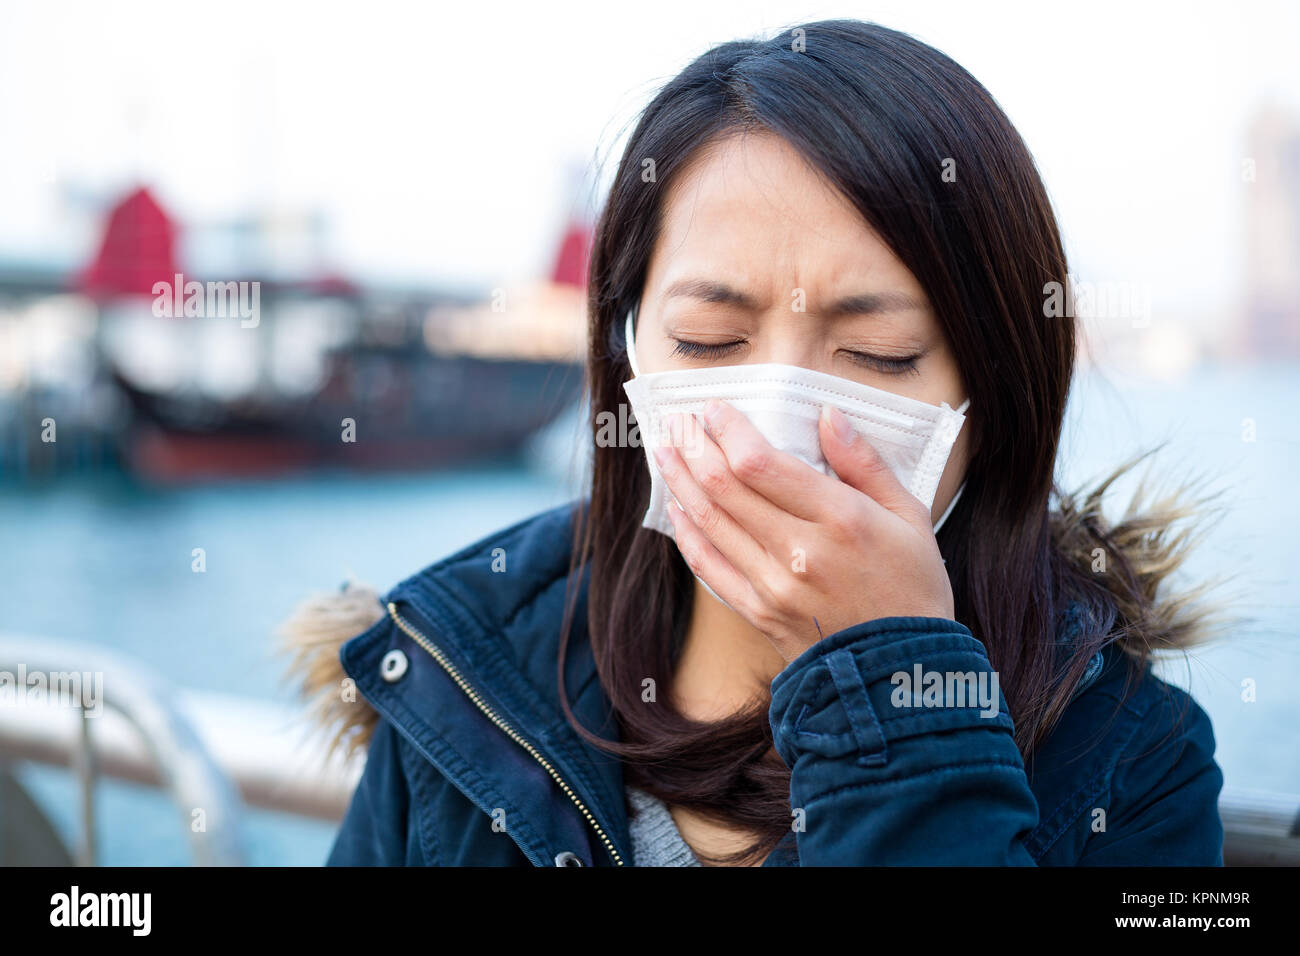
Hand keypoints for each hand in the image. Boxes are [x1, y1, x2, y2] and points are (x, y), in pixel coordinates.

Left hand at [656, 398, 956, 661]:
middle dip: (694, 447)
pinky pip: (709, 567)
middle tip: (678, 422)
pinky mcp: (758, 613)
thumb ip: (865, 463)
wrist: (903, 676)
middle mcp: (798, 551)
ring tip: (665, 452)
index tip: (714, 409)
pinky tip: (675, 509)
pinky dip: (687, 534)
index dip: (728, 431)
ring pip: (709, 522)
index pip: (761, 463)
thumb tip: (828, 414)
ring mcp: (773, 586)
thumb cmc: (913, 590)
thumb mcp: (910, 518)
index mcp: (839, 519)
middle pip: (725, 487)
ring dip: (681, 482)